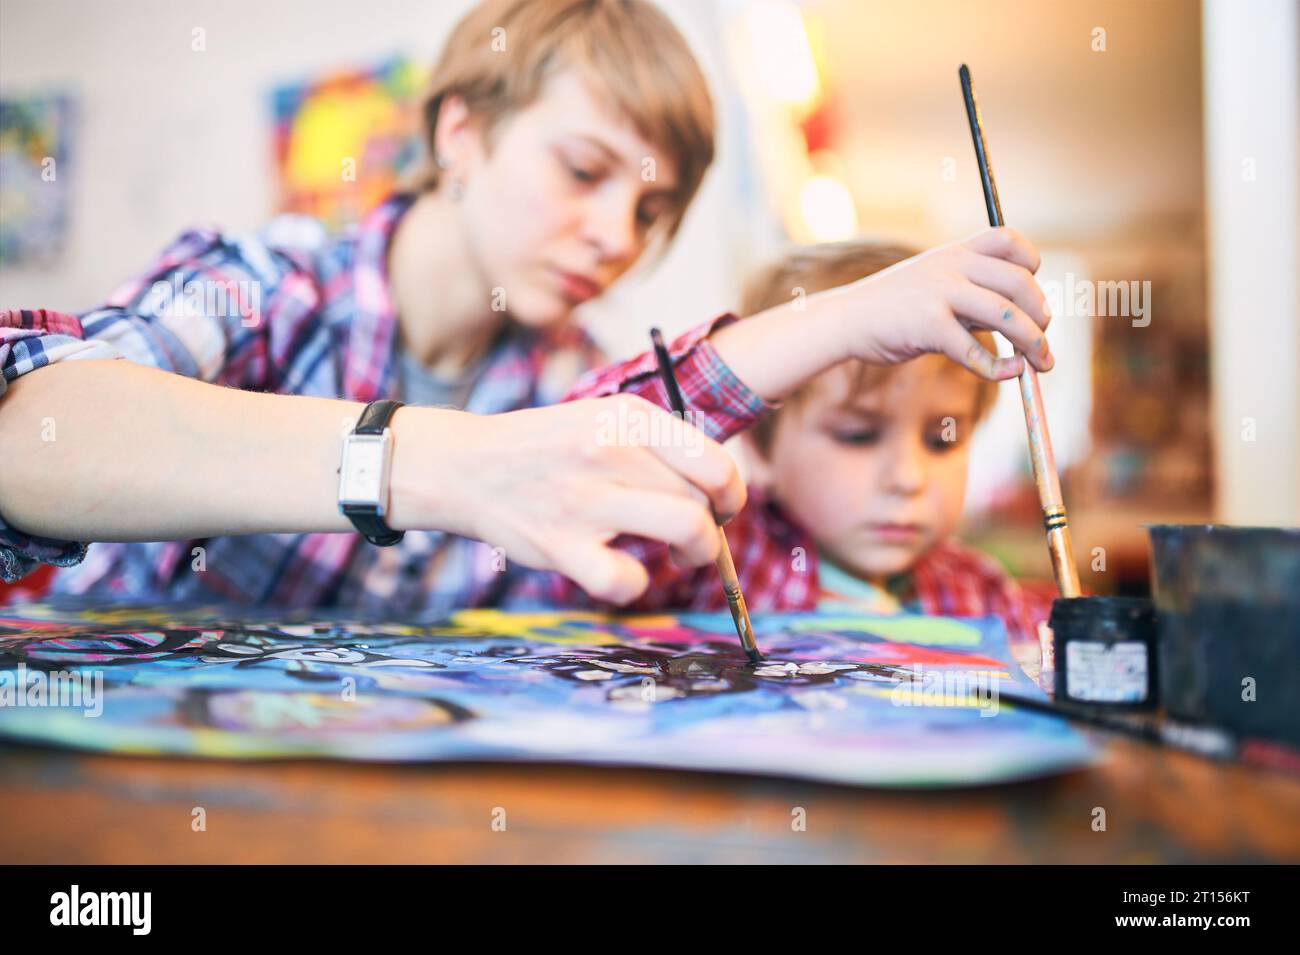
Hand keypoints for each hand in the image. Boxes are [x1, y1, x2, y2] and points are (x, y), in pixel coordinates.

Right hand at [387, 396, 744, 603]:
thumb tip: (721, 486)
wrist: (466, 466)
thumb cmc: (547, 449)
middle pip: (702, 500)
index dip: (730, 495)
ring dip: (696, 554)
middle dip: (711, 530)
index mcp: (627, 417)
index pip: (715, 462)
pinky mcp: (560, 544)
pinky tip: (620, 573)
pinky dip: (634, 584)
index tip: (720, 509)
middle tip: (693, 539)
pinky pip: (626, 580)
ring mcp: (585, 498)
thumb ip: (657, 444)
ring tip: (678, 556)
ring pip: (687, 529)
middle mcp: (610, 450)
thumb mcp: (602, 419)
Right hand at [827, 225, 1053, 379]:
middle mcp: (951, 267)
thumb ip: (969, 293)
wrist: (846, 320)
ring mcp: (940, 295)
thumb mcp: (932, 283)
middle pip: (1019, 282)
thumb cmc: (891, 308)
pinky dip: (999, 368)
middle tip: (1044, 338)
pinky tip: (1009, 375)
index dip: (1031, 263)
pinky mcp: (929, 327)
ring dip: (1033, 342)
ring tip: (1041, 363)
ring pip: (1006, 316)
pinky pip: (975, 351)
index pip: (1008, 241)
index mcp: (954, 252)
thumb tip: (1017, 319)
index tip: (1033, 291)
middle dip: (1042, 313)